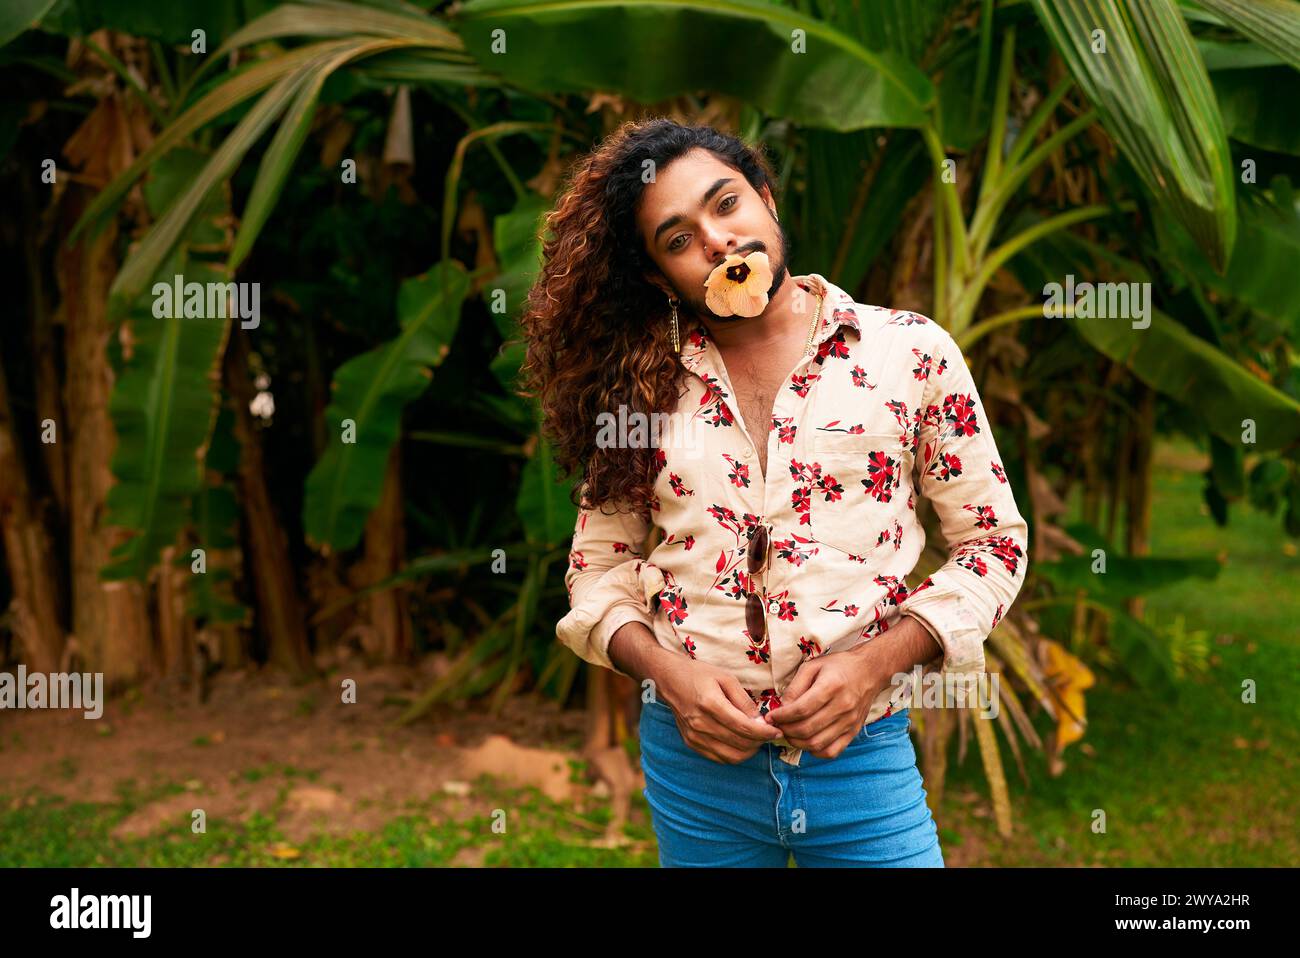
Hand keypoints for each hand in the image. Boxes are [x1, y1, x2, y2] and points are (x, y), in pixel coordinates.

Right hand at [656, 658, 783, 763]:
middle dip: (759, 742)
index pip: (744, 727)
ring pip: (730, 756)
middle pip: (739, 744)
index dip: (764, 733)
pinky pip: (718, 758)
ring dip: (748, 751)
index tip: (777, 731)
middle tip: (768, 733)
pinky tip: (740, 743)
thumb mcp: (726, 678)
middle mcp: (700, 723)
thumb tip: (760, 722)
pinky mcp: (690, 743)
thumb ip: (744, 701)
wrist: (669, 679)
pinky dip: (734, 754)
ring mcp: (694, 736)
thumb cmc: (699, 674)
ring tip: (756, 739)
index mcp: (710, 704)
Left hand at [763, 647, 888, 758]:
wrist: (870, 671)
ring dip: (797, 743)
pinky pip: (832, 751)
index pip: (800, 710)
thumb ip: (796, 687)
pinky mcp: (854, 732)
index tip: (771, 716)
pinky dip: (815, 751)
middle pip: (807, 729)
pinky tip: (807, 741)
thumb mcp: (813, 666)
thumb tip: (782, 708)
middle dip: (786, 730)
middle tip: (777, 726)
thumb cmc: (838, 666)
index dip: (781, 716)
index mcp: (831, 686)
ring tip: (789, 734)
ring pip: (817, 743)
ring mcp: (849, 722)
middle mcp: (842, 706)